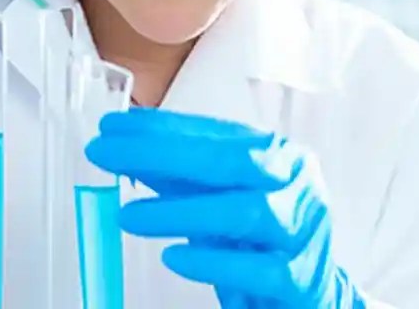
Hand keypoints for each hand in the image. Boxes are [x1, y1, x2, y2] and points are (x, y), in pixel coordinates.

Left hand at [86, 108, 366, 307]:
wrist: (310, 291)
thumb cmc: (259, 237)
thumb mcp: (220, 197)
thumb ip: (178, 175)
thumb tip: (120, 145)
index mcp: (279, 155)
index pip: (216, 134)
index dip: (161, 129)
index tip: (112, 127)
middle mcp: (297, 185)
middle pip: (234, 162)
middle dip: (164, 155)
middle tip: (107, 154)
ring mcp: (304, 232)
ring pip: (248, 213)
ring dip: (181, 212)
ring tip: (129, 215)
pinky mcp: (302, 280)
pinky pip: (258, 270)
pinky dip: (212, 262)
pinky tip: (173, 257)